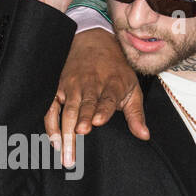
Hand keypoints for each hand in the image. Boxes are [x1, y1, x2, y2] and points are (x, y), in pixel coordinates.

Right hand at [45, 27, 147, 166]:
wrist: (95, 43)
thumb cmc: (117, 71)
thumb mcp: (132, 88)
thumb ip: (136, 114)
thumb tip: (144, 136)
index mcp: (111, 84)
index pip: (106, 99)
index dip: (102, 110)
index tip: (96, 122)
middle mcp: (90, 85)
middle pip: (83, 107)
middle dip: (79, 124)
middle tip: (77, 142)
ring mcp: (72, 87)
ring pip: (67, 110)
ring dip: (64, 132)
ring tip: (64, 153)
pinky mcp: (59, 89)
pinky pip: (51, 108)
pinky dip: (51, 124)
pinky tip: (55, 142)